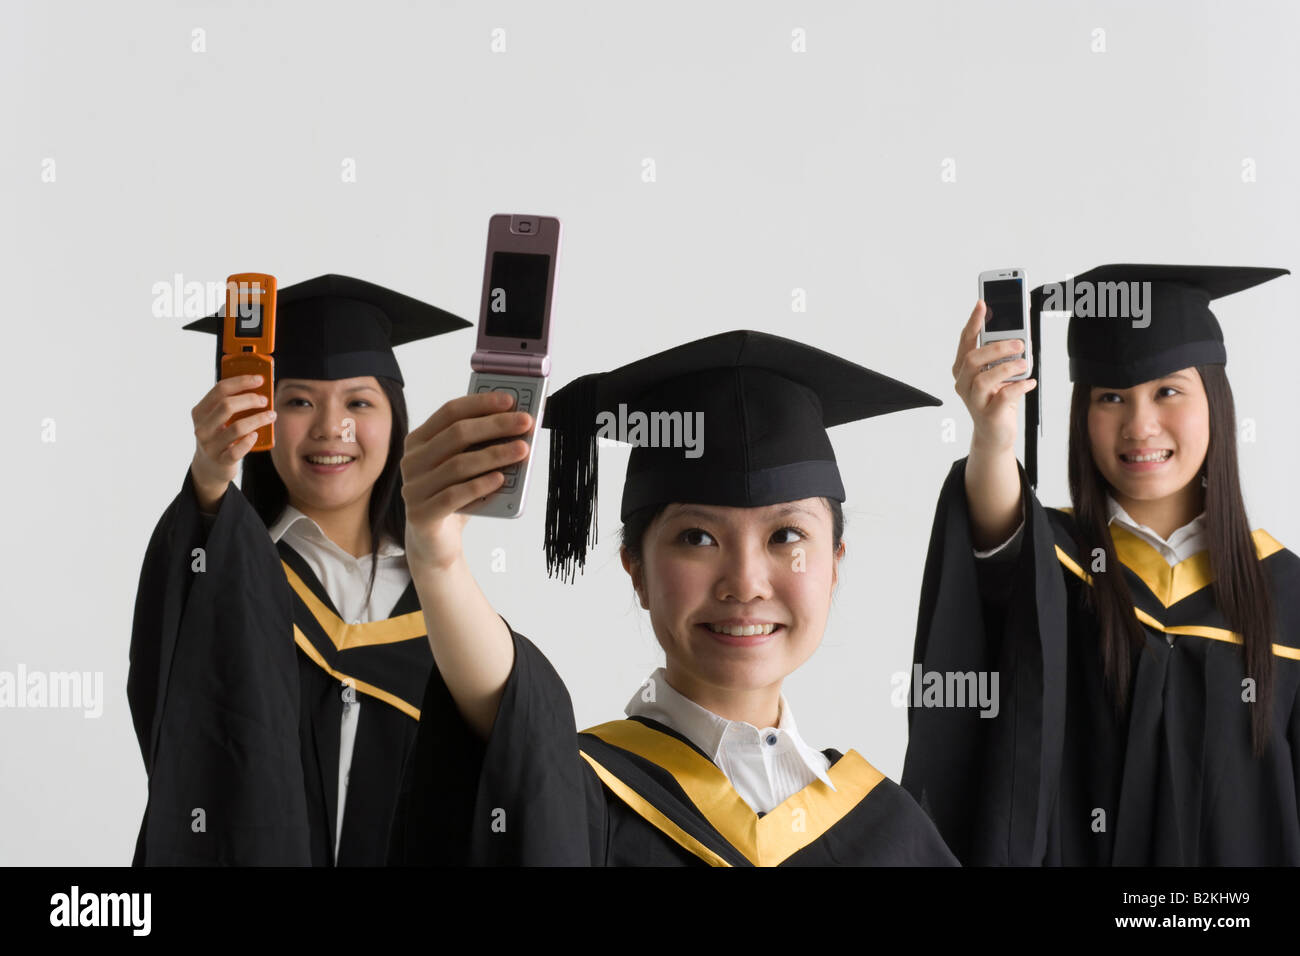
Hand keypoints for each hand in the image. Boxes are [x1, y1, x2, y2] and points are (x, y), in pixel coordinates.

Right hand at [190, 374, 275, 509]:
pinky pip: (237, 450)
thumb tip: (259, 385)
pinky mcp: (221, 460)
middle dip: (250, 399)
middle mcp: (202, 428)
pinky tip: (257, 435)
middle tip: (265, 400)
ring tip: (271, 415)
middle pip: (227, 406)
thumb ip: (230, 404)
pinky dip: (249, 441)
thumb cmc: (219, 435)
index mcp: (200, 412)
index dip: (241, 382)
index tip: (260, 379)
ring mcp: (210, 445)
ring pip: (237, 428)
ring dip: (258, 419)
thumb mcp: (217, 419)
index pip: (219, 390)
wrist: (209, 467)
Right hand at [400, 391, 532, 571]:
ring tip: (521, 450)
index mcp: (419, 441)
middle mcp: (411, 461)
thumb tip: (516, 426)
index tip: (510, 400)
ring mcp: (413, 488)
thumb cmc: (454, 496)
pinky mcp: (421, 514)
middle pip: (456, 435)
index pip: (449, 412)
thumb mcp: (465, 467)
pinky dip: (480, 486)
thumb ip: (479, 447)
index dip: (481, 403)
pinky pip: (454, 496)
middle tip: (524, 423)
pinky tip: (500, 480)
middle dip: (495, 425)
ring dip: (494, 454)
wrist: (435, 542)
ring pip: (458, 465)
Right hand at [953, 300, 1036, 453]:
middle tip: (1020, 343)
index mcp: (964, 368)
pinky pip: (1002, 397)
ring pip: (983, 378)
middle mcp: (964, 383)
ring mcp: (974, 400)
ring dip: (1007, 367)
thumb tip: (1020, 329)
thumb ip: (1005, 353)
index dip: (974, 321)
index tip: (983, 303)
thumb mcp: (1000, 373)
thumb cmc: (997, 398)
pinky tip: (1029, 382)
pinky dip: (1019, 386)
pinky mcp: (988, 415)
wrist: (995, 434)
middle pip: (972, 359)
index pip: (966, 340)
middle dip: (997, 347)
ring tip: (1024, 363)